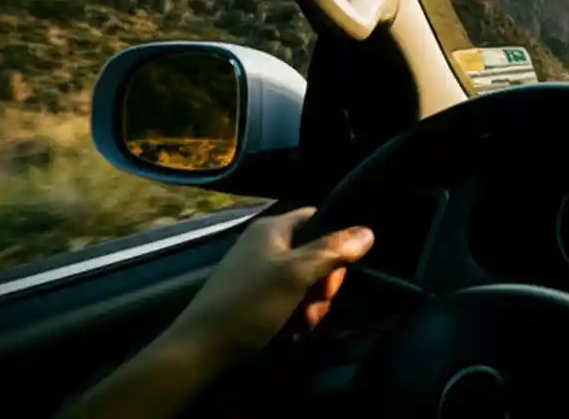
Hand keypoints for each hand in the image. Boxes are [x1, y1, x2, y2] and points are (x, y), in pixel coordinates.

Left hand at [164, 206, 373, 362]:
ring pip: (306, 283)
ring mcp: (260, 274)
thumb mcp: (296, 274)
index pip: (317, 218)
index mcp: (272, 230)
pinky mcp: (256, 300)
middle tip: (318, 303)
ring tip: (303, 323)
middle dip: (324, 283)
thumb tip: (368, 231)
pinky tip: (293, 331)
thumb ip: (333, 251)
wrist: (201, 350)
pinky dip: (296, 315)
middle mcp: (266, 246)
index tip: (342, 265)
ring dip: (313, 304)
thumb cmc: (249, 303)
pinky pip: (290, 300)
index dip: (336, 238)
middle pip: (316, 254)